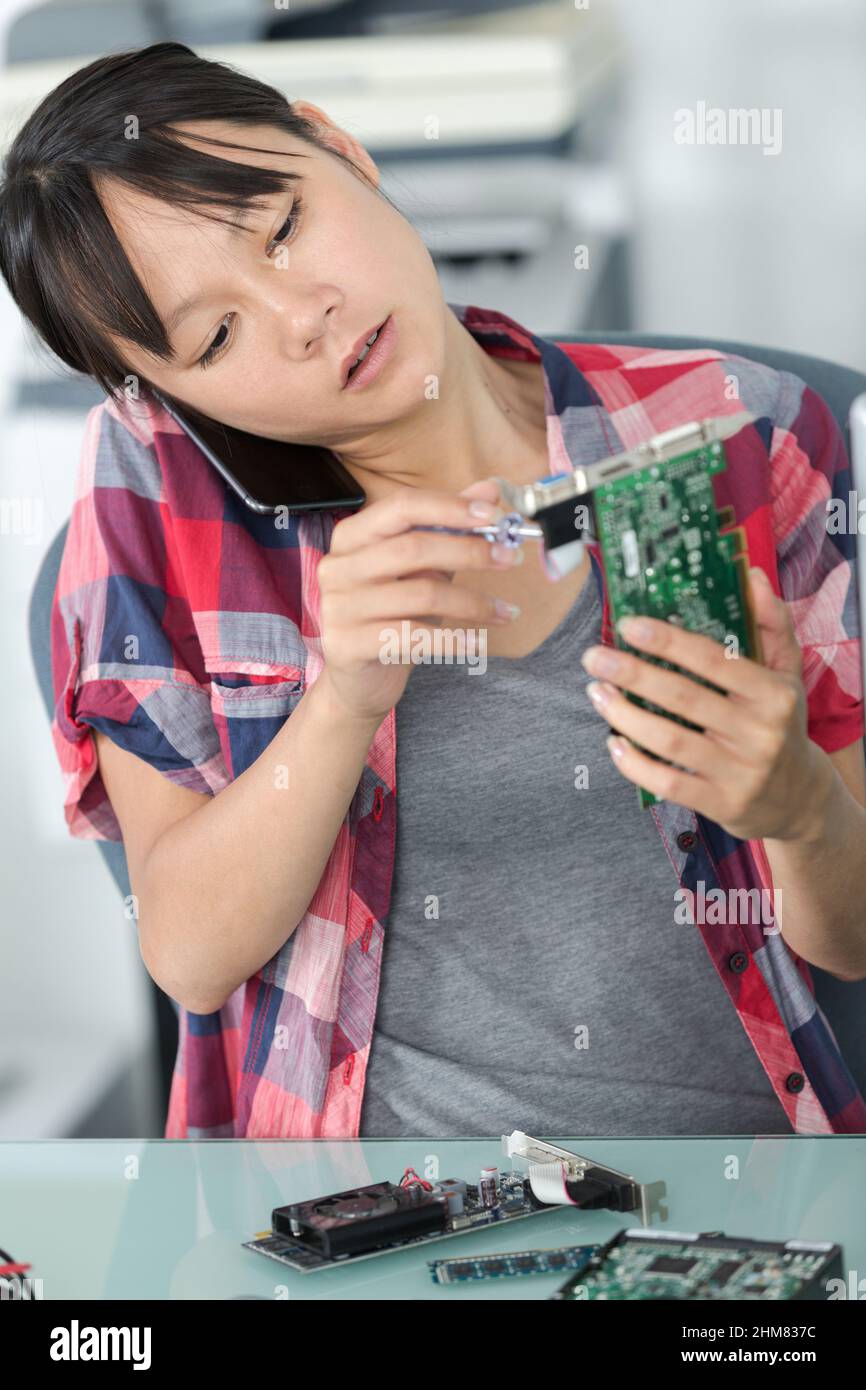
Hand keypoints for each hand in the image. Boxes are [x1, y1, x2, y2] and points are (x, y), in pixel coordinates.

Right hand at [317, 477, 520, 722]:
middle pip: (413, 548)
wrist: (360, 681)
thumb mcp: (422, 568)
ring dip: (473, 602)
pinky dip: (455, 640)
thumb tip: (489, 490)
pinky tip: (480, 643)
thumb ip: (449, 527)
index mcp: (352, 537)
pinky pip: (414, 637)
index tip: (495, 516)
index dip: (450, 507)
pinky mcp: (348, 645)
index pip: (402, 507)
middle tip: (511, 558)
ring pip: (421, 594)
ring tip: (505, 611)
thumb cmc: (393, 615)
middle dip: (470, 551)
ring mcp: (339, 607)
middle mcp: (338, 567)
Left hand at [580, 566, 828, 840]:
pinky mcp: (719, 803)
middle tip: (594, 657)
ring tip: (596, 693)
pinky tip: (613, 742)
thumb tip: (752, 577)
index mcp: (773, 694)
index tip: (629, 625)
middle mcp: (758, 732)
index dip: (668, 641)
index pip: (713, 661)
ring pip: (668, 739)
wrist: (799, 797)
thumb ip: (771, 624)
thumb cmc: (781, 723)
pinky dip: (634, 763)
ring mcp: (738, 771)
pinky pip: (667, 782)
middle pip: (682, 697)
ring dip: (623, 715)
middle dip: (631, 674)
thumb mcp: (787, 673)